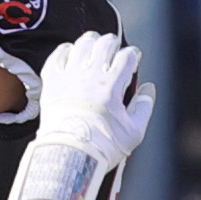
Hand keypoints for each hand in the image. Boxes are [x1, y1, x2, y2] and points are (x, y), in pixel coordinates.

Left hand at [10, 35, 156, 199]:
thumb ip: (144, 107)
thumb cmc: (102, 147)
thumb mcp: (134, 132)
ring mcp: (69, 76)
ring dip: (91, 43)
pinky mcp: (51, 82)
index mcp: (113, 84)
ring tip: (94, 49)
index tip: (132, 62)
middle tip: (114, 53)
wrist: (67, 156)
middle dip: (113, 45)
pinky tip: (71, 55)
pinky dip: (66, 51)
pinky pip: (58, 55)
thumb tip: (149, 88)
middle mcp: (91, 74)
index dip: (133, 56)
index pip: (127, 55)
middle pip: (105, 43)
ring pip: (82, 43)